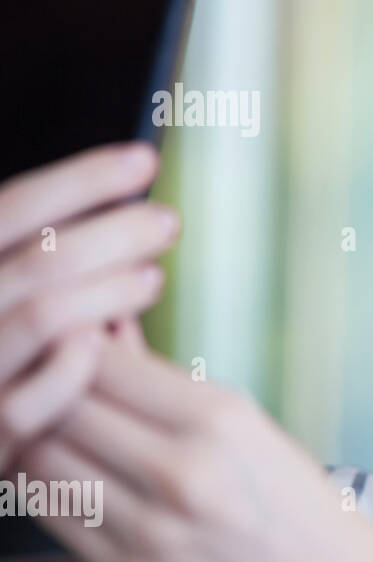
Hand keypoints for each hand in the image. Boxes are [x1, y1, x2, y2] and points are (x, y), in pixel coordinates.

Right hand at [0, 142, 177, 471]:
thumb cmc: (11, 360)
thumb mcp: (18, 290)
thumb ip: (48, 258)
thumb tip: (128, 187)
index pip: (12, 208)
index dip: (80, 181)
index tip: (145, 161)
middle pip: (39, 260)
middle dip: (113, 233)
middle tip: (168, 222)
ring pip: (39, 318)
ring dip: (109, 292)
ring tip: (153, 277)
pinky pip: (28, 400)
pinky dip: (73, 367)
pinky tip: (106, 344)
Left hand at [18, 333, 372, 561]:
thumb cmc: (299, 505)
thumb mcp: (251, 427)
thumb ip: (166, 382)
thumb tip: (101, 327)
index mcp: (223, 421)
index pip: (100, 361)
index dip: (73, 348)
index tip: (76, 347)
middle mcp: (184, 473)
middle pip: (61, 406)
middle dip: (49, 389)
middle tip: (53, 385)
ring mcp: (153, 531)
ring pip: (43, 460)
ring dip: (39, 438)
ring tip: (60, 430)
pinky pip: (56, 517)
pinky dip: (49, 489)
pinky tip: (71, 476)